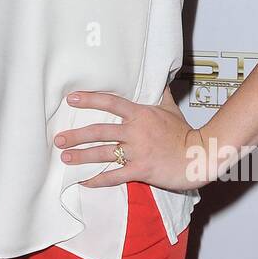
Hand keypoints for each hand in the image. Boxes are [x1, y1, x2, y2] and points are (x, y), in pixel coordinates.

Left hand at [53, 86, 211, 192]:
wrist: (199, 155)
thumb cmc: (185, 132)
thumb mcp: (171, 108)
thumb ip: (160, 94)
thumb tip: (159, 77)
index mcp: (140, 114)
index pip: (110, 102)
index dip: (89, 99)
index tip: (70, 99)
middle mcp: (135, 131)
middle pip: (99, 131)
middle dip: (76, 135)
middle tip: (58, 139)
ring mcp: (137, 151)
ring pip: (103, 153)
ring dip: (81, 157)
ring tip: (65, 158)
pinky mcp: (141, 170)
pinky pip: (114, 176)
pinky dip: (98, 180)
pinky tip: (84, 181)